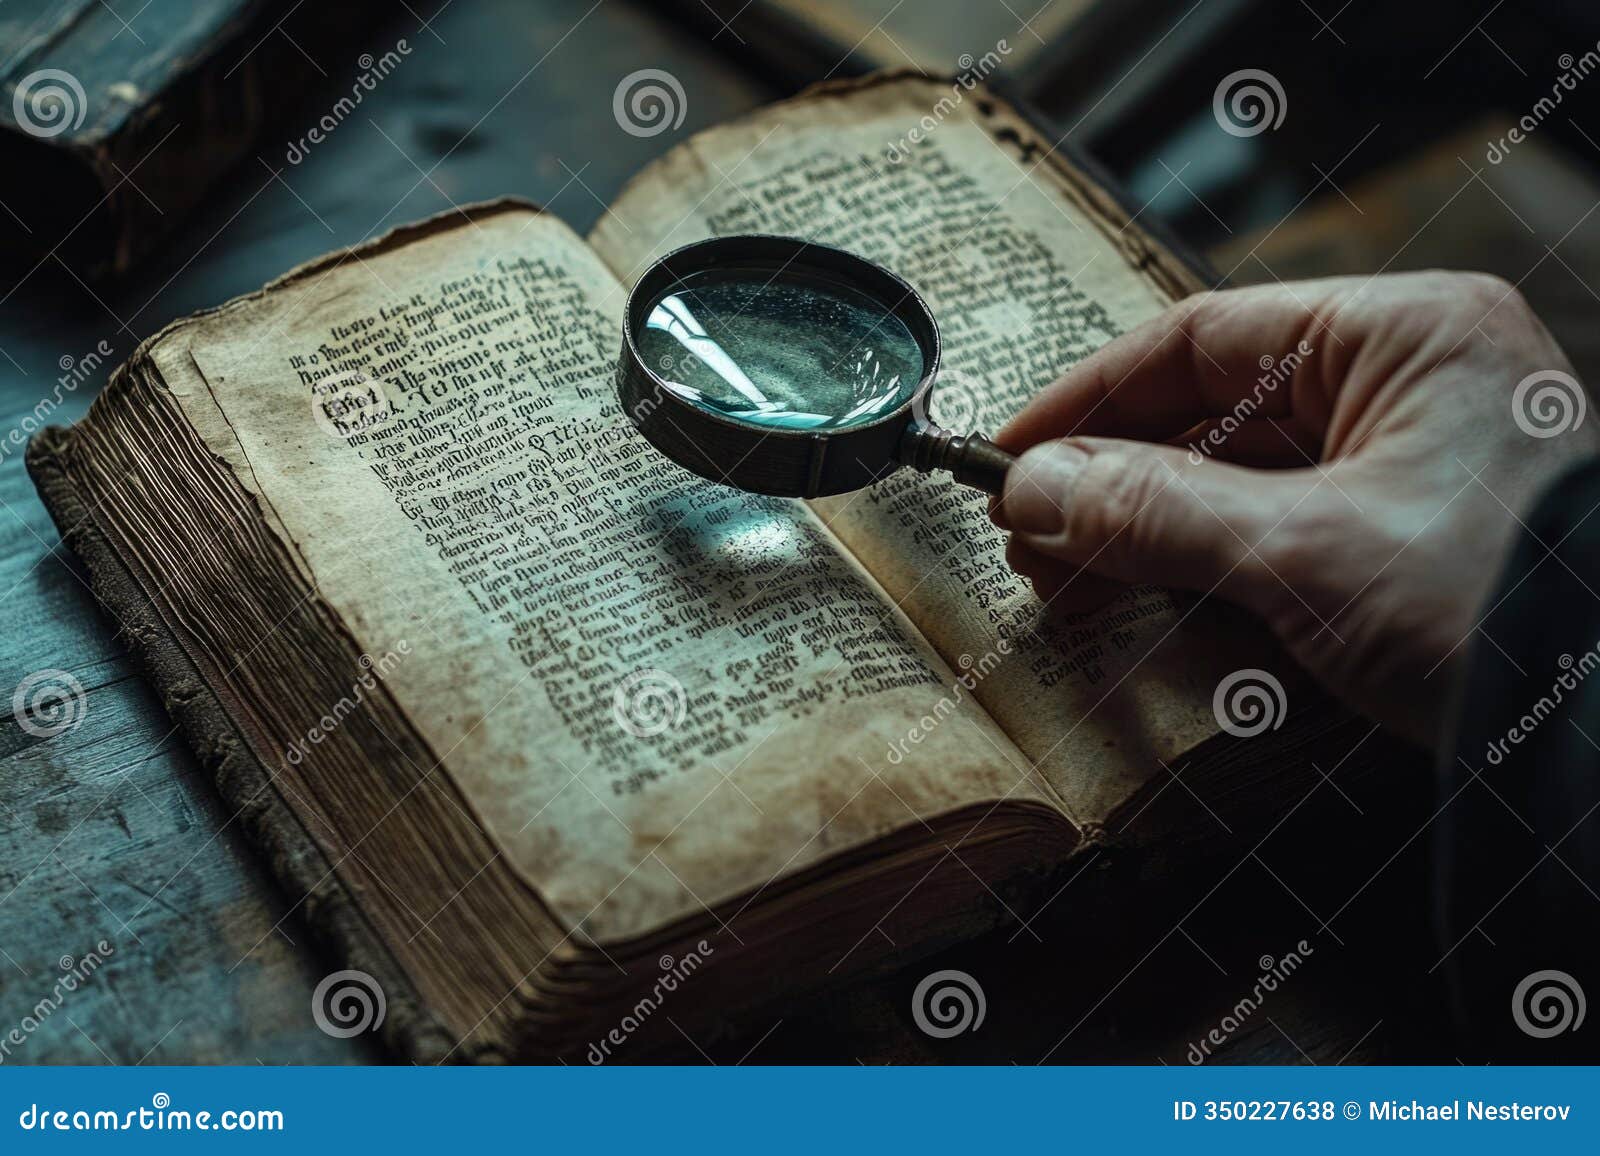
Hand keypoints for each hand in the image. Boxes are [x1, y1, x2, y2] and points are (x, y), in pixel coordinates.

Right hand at [993, 273, 1599, 749]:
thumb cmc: (1510, 609)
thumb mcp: (1308, 554)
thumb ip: (1156, 512)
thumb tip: (1031, 487)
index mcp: (1402, 335)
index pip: (1202, 337)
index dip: (1089, 397)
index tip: (1009, 453)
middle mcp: (1406, 385)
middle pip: (1213, 416)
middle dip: (1114, 482)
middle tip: (1031, 541)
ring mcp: (1409, 469)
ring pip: (1239, 485)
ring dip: (1153, 537)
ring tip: (1072, 584)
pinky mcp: (1405, 545)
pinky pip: (1278, 541)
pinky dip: (1212, 576)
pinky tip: (1156, 609)